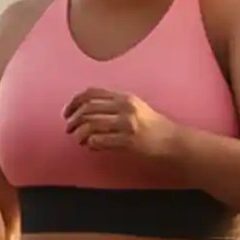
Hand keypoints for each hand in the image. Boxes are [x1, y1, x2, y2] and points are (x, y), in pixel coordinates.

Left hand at [63, 88, 181, 159]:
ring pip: (90, 125)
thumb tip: (82, 110)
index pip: (91, 93)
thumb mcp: (134, 107)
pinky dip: (90, 144)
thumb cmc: (151, 125)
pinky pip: (99, 141)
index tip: (66, 112)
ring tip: (79, 139)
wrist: (173, 141)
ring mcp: (127, 124)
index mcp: (124, 97)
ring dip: (79, 134)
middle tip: (68, 129)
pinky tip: (91, 147)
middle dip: (73, 119)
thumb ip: (111, 105)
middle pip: (87, 108)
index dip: (74, 101)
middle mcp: (125, 107)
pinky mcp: (128, 141)